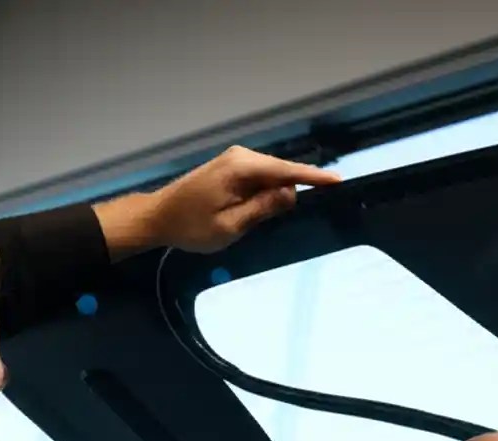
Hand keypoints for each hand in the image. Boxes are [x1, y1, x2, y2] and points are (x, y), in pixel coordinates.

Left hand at [94, 145, 341, 260]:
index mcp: (241, 168)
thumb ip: (263, 209)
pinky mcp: (233, 168)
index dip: (315, 178)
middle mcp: (242, 157)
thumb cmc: (191, 226)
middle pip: (282, 173)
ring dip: (277, 195)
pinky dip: (267, 192)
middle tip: (284, 218)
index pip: (288, 172)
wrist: (157, 216)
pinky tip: (261, 209)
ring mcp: (237, 160)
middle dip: (294, 191)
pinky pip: (261, 179)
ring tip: (260, 218)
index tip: (339, 182)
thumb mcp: (230, 226)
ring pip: (272, 177)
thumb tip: (292, 193)